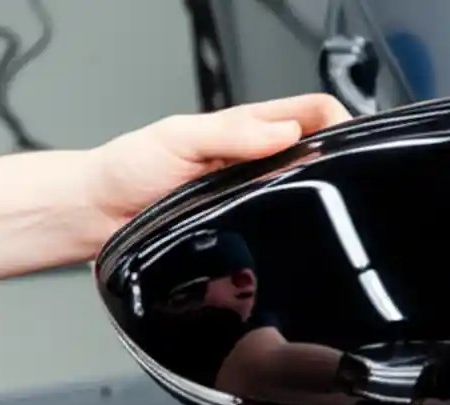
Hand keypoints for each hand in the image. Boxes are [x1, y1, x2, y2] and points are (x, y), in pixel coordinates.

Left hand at [82, 94, 350, 244]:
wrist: (96, 217)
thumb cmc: (128, 170)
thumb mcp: (179, 138)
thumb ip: (231, 133)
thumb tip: (284, 132)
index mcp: (249, 131)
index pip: (312, 114)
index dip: (340, 121)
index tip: (353, 144)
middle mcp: (256, 164)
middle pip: (317, 156)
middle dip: (337, 166)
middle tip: (347, 186)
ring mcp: (250, 200)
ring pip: (302, 198)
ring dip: (315, 204)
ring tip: (326, 217)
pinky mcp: (242, 235)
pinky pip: (278, 235)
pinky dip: (291, 236)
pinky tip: (294, 245)